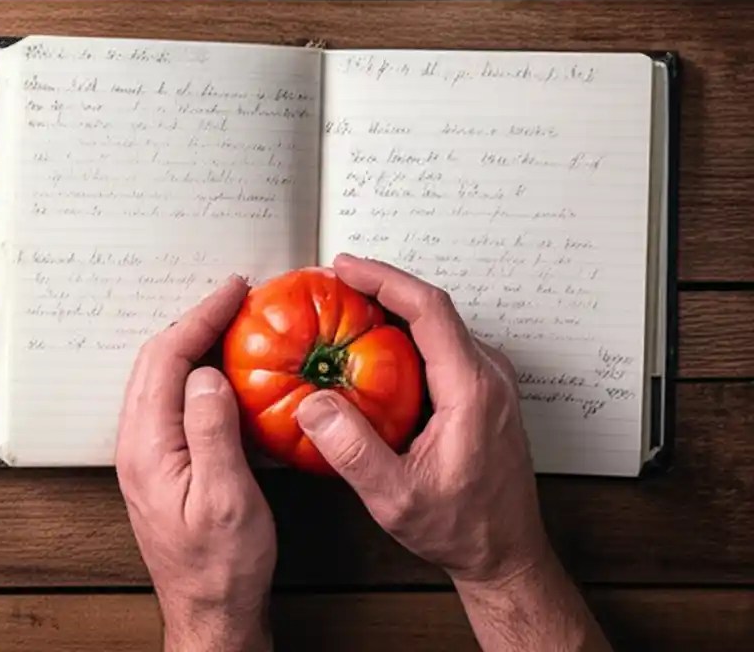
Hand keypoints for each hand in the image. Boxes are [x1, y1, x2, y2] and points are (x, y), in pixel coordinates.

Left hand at [116, 276, 274, 651]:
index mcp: (147, 446)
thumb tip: (207, 373)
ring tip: (234, 325)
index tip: (233, 291)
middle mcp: (136, 444)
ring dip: (195, 344)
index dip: (200, 316)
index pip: (166, 358)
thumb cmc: (221, 566)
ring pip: (163, 379)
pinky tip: (226, 374)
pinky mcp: (160, 465)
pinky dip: (197, 374)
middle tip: (237, 298)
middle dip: (196, 321)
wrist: (210, 612)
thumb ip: (212, 429)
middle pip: (157, 361)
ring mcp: (146, 454)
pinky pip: (173, 402)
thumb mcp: (226, 498)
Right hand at [296, 254, 610, 650]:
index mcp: (472, 390)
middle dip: (379, 286)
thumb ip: (352, 451)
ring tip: (341, 307)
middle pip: (432, 308)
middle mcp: (488, 375)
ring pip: (436, 325)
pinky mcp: (482, 391)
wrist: (505, 552)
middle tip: (328, 284)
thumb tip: (313, 403)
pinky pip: (441, 345)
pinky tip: (369, 347)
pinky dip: (402, 334)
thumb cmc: (460, 528)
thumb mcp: (395, 497)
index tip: (344, 266)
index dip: (384, 278)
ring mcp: (489, 381)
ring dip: (390, 308)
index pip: (430, 309)